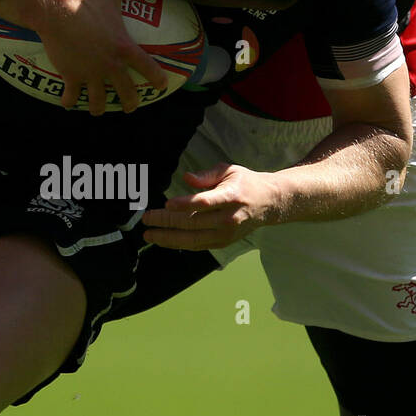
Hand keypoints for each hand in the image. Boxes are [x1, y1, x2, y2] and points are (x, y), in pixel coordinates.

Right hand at [0, 0, 168, 114]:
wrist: (56, 12)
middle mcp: (110, 65)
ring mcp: (90, 73)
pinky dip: (69, 101)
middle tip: (130, 107)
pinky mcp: (71, 76)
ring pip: (98, 101)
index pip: (147, 67)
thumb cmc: (85, 2)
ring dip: (98, 108)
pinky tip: (69, 102)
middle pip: (126, 92)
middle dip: (130, 103)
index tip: (160, 85)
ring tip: (97, 110)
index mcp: (123, 48)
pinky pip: (71, 96)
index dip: (157, 78)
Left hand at [142, 163, 283, 248]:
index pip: (205, 202)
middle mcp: (229, 218)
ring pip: (193, 238)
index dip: (185, 204)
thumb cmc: (245, 184)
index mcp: (231, 196)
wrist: (268, 203)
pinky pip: (198, 245)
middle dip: (167, 221)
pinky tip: (164, 239)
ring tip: (150, 234)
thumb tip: (186, 178)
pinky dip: (179, 243)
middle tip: (147, 219)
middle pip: (193, 222)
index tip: (167, 203)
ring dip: (168, 238)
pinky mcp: (223, 242)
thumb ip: (206, 175)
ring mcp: (226, 233)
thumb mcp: (228, 171)